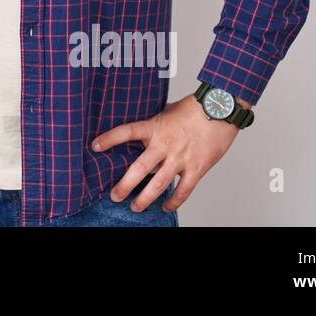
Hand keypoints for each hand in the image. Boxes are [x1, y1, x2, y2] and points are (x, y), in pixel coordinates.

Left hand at [89, 93, 243, 212]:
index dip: (109, 139)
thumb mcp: (168, 111)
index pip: (126, 132)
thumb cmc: (195, 108)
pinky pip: (183, 190)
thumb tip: (144, 133)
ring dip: (145, 198)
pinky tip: (165, 206)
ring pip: (158, 184)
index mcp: (155, 127)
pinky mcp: (196, 168)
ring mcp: (180, 158)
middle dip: (124, 185)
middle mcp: (165, 144)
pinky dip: (174, 201)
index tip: (95, 146)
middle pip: (139, 168)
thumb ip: (155, 124)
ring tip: (135, 207)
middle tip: (114, 196)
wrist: (221, 109)